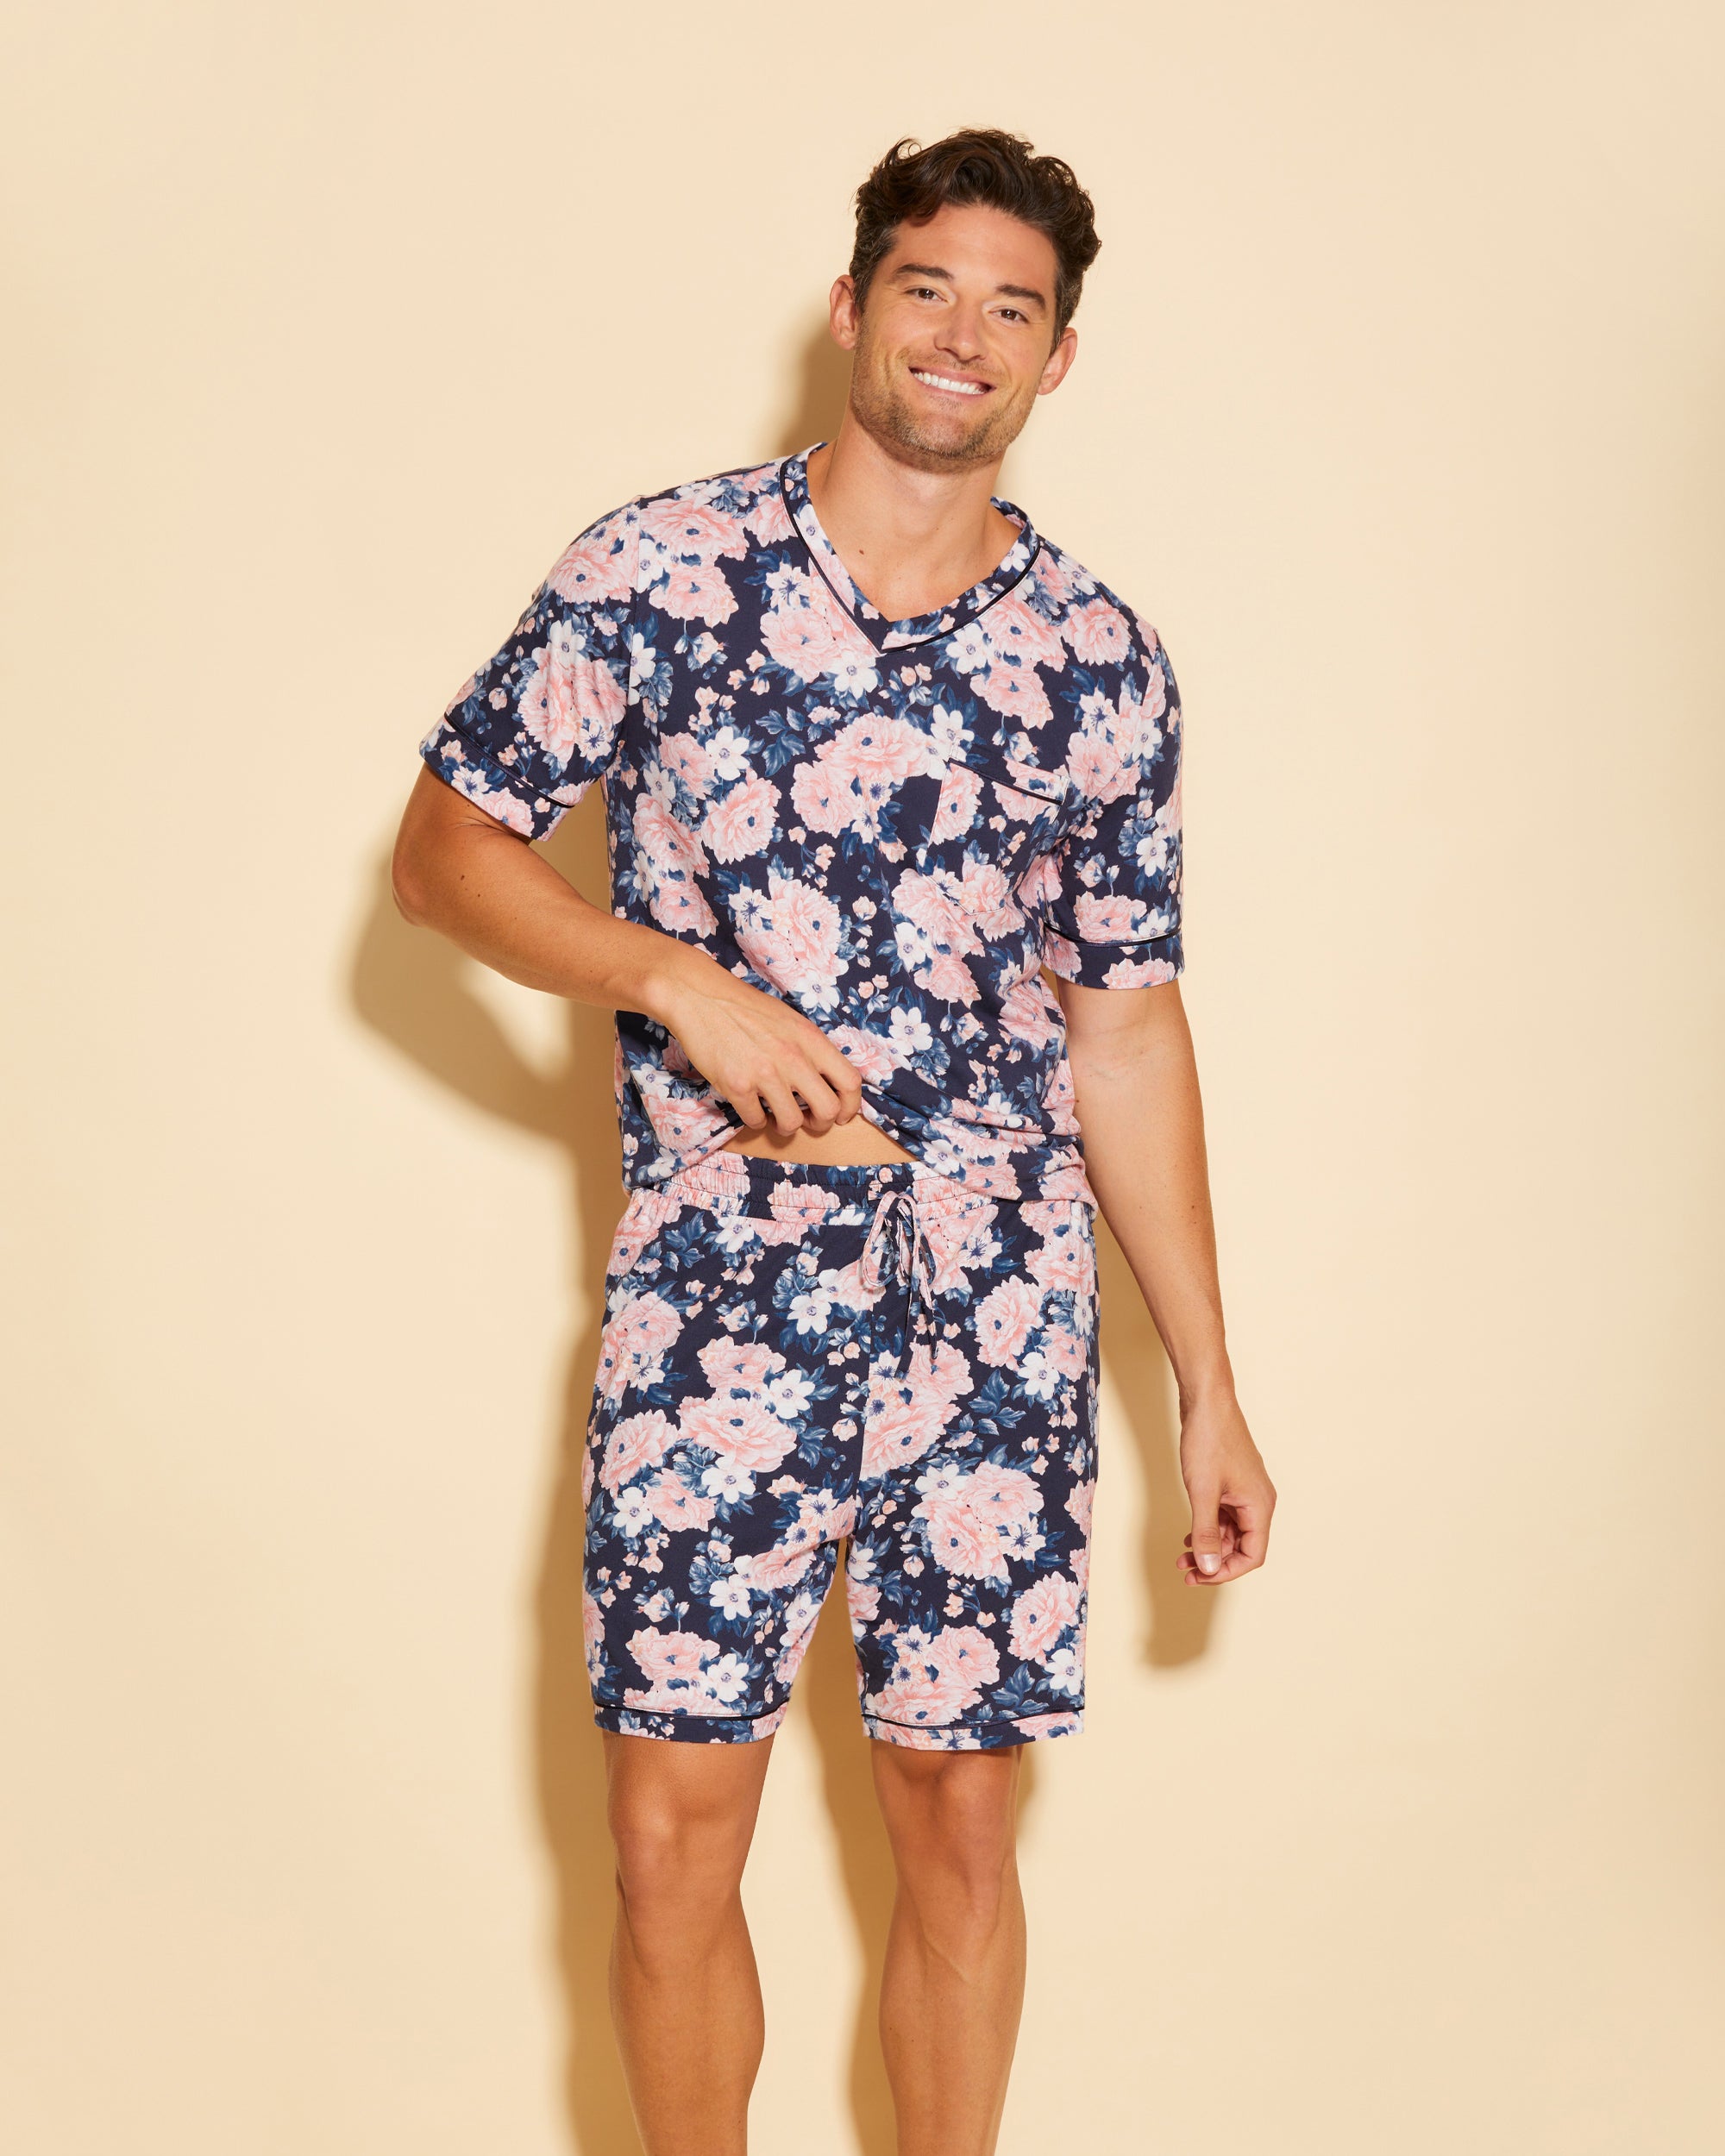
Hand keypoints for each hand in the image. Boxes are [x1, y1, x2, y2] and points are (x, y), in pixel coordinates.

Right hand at [650, 947, 864, 1138]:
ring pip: (792, 1123)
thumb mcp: (790, 1020)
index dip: (851, 1106)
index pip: (850, 1081)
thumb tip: (826, 1080)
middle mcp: (793, 1058)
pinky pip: (756, 1121)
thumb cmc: (745, 1007)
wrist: (700, 996)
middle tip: (807, 1119)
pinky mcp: (736, 1086)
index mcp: (810, 1039)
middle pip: (828, 1110)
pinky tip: (750, 1107)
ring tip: (775, 1116)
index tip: (841, 1114)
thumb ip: (810, 1048)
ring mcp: (765, 1073)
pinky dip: (755, 1120)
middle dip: (820, 1123)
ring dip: (785, 1126)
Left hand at [1176, 1391, 1274, 1584]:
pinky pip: (1224, 1516)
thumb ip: (1207, 1533)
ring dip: (1208, 1547)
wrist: (1206, 1401)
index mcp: (1259, 1506)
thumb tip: (1209, 1569)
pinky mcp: (1232, 1483)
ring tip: (1182, 1556)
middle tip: (1184, 1570)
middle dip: (1214, 1561)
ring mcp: (1245, 1492)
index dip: (1227, 1572)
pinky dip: (1208, 1528)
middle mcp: (1258, 1502)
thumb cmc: (1209, 1441)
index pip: (1253, 1556)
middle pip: (1242, 1547)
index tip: (1200, 1576)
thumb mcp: (1203, 1493)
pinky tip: (1189, 1536)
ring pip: (1231, 1533)